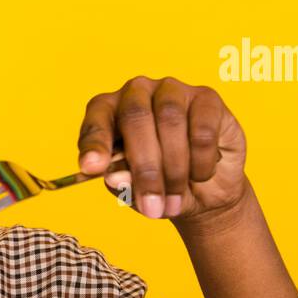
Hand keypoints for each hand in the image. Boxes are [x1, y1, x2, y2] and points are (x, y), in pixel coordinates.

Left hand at [77, 76, 248, 225]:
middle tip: (150, 206)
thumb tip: (113, 176)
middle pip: (135, 118)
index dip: (94, 144)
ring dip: (173, 169)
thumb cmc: (158, 185)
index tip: (91, 168)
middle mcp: (137, 92)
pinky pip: (202, 129)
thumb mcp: (134, 190)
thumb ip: (121, 181)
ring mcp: (172, 90)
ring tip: (174, 201)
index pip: (96, 121)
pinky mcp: (207, 98)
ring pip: (170, 122)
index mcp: (108, 111)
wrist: (205, 191)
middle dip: (143, 168)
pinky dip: (201, 160)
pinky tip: (201, 176)